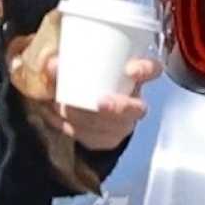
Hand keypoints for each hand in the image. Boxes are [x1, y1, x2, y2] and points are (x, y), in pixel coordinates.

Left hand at [44, 54, 160, 151]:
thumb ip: (62, 65)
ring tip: (64, 108)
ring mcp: (123, 124)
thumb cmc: (84, 77)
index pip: (152, 70)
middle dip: (119, 107)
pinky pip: (94, 140)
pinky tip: (58, 120)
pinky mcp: (108, 140)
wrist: (77, 102)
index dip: (146, 70)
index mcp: (134, 76)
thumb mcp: (73, 66)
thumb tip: (52, 65)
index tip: (130, 70)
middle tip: (98, 102)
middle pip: (136, 108)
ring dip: (88, 119)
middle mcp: (134, 102)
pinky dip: (74, 129)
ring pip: (114, 128)